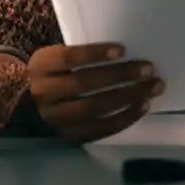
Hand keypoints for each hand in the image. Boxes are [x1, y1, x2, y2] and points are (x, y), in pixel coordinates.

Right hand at [26, 42, 163, 142]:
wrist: (31, 104)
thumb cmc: (56, 72)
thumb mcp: (57, 56)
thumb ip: (81, 51)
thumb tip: (124, 48)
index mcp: (41, 66)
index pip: (67, 59)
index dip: (94, 54)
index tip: (122, 50)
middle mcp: (45, 94)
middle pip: (84, 84)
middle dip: (120, 76)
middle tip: (148, 69)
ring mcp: (56, 119)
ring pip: (93, 109)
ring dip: (128, 98)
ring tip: (153, 87)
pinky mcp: (70, 136)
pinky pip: (99, 130)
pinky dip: (124, 118)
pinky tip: (143, 106)